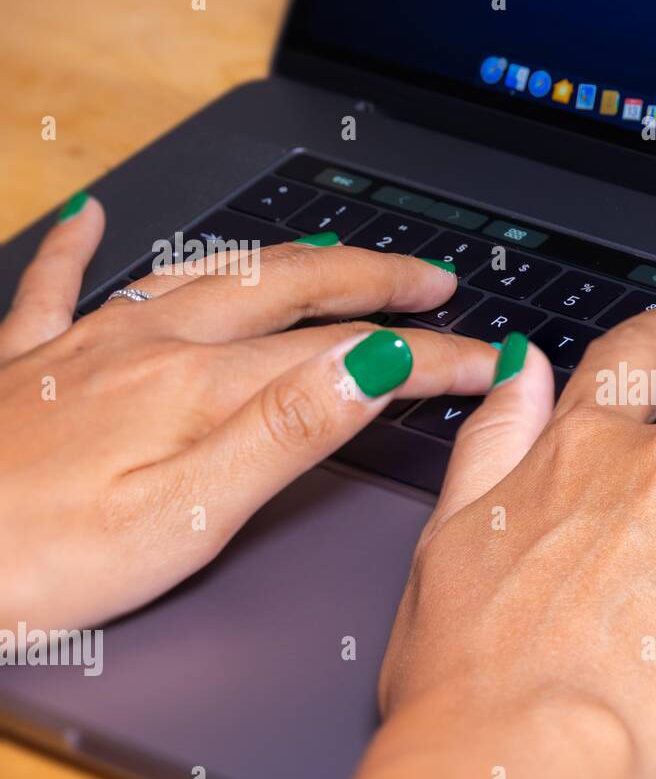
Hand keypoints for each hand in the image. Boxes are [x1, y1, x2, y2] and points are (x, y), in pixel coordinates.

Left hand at [0, 196, 495, 627]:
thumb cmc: (39, 562)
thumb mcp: (189, 514)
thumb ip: (288, 430)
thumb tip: (373, 364)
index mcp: (198, 386)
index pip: (346, 353)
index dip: (429, 355)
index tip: (485, 360)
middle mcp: (148, 348)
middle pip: (283, 288)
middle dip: (370, 276)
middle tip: (432, 278)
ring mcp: (84, 348)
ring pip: (199, 275)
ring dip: (276, 259)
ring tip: (328, 252)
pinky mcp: (23, 367)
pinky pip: (58, 284)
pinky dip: (82, 246)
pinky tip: (95, 215)